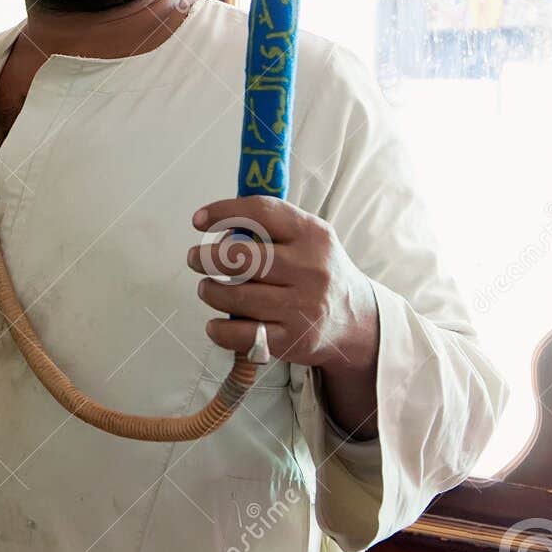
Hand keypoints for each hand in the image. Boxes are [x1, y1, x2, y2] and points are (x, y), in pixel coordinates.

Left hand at [187, 196, 379, 377]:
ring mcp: (303, 306)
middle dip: (206, 257)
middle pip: (240, 257)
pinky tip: (215, 323)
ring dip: (210, 291)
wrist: (356, 321)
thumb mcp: (307, 238)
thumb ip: (268, 226)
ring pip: (235, 296)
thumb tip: (219, 223)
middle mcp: (310, 269)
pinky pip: (241, 334)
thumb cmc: (317, 272)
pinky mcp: (293, 340)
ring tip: (208, 289)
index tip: (199, 220)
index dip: (223, 212)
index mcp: (312, 235)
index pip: (261, 213)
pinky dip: (218, 329)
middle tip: (195, 259)